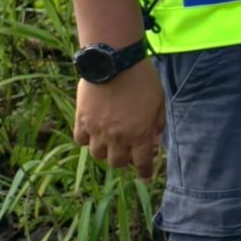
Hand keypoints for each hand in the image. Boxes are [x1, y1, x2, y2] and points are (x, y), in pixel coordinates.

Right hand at [73, 58, 165, 179]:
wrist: (115, 62)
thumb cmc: (142, 79)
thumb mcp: (159, 100)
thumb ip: (157, 122)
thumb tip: (154, 138)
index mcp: (140, 134)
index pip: (142, 162)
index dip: (145, 172)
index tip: (146, 178)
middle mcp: (118, 137)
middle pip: (117, 163)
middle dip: (124, 159)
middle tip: (126, 149)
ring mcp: (97, 130)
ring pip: (98, 155)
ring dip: (105, 150)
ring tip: (109, 139)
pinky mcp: (81, 120)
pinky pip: (80, 140)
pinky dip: (87, 139)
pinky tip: (92, 131)